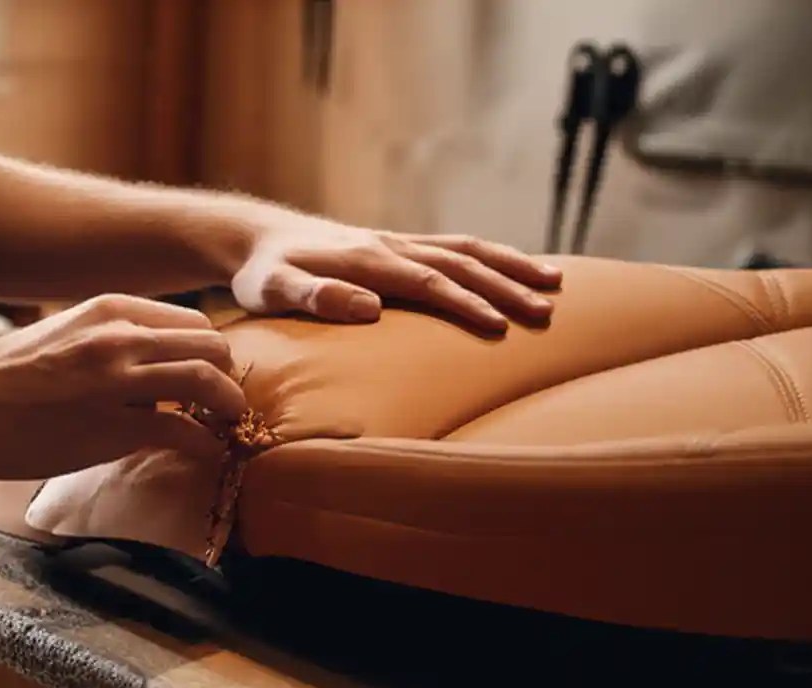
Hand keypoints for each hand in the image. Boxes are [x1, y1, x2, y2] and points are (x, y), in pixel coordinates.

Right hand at [0, 294, 244, 479]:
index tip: (213, 372)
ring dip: (229, 405)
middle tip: (226, 400)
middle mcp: (120, 336)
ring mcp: (117, 381)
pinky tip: (207, 452)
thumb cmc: (0, 377)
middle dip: (227, 373)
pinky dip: (205, 442)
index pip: (192, 321)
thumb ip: (109, 343)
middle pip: (211, 344)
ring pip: (207, 379)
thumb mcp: (64, 335)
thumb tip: (146, 369)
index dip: (210, 350)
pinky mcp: (112, 427)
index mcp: (110, 310)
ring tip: (230, 423)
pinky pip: (182, 430)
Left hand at [229, 212, 562, 331]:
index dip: (465, 303)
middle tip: (547, 312)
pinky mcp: (398, 246)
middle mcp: (389, 246)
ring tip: (554, 283)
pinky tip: (516, 267)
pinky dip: (490, 255)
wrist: (257, 237)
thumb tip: (370, 307)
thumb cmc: (263, 274)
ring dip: (510, 265)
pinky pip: (453, 246)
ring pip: (465, 249)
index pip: (427, 282)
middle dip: (505, 287)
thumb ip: (314, 297)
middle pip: (458, 264)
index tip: (501, 326)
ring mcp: (397, 242)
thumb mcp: (272, 290)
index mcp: (365, 261)